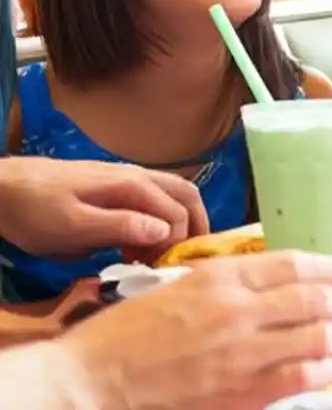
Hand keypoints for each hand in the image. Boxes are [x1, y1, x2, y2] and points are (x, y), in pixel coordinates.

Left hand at [0, 157, 209, 257]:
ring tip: (162, 256)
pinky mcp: (115, 185)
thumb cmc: (36, 211)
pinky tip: (139, 245)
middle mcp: (138, 177)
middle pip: (186, 196)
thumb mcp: (74, 227)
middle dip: (194, 228)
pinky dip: (161, 220)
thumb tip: (165, 232)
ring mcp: (127, 178)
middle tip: (184, 261)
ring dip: (179, 223)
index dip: (178, 245)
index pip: (178, 215)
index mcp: (132, 186)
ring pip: (173, 195)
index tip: (162, 271)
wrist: (2, 188)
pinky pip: (154, 199)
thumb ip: (121, 227)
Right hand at [58, 251, 331, 409]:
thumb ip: (227, 285)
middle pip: (316, 299)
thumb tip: (275, 287)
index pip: (296, 263)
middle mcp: (237, 309)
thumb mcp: (178, 289)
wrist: (89, 382)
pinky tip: (324, 371)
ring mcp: (241, 352)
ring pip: (318, 337)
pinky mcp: (240, 392)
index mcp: (220, 277)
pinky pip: (301, 378)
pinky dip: (323, 372)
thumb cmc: (125, 335)